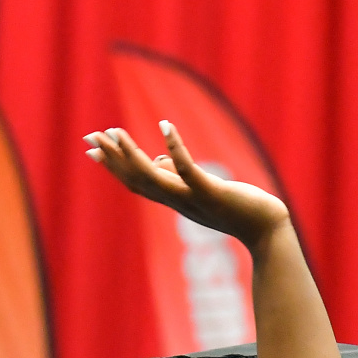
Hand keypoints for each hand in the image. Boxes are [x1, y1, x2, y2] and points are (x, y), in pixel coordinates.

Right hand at [83, 122, 289, 247]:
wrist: (267, 231)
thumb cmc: (239, 209)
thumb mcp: (203, 192)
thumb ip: (180, 177)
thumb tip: (159, 159)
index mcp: (175, 200)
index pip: (137, 183)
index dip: (114, 166)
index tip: (93, 149)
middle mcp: (178, 201)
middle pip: (137, 179)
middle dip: (112, 158)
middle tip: (90, 137)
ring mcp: (193, 198)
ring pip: (153, 176)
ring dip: (131, 154)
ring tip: (114, 132)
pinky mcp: (212, 193)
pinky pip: (188, 169)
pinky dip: (175, 148)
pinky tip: (165, 126)